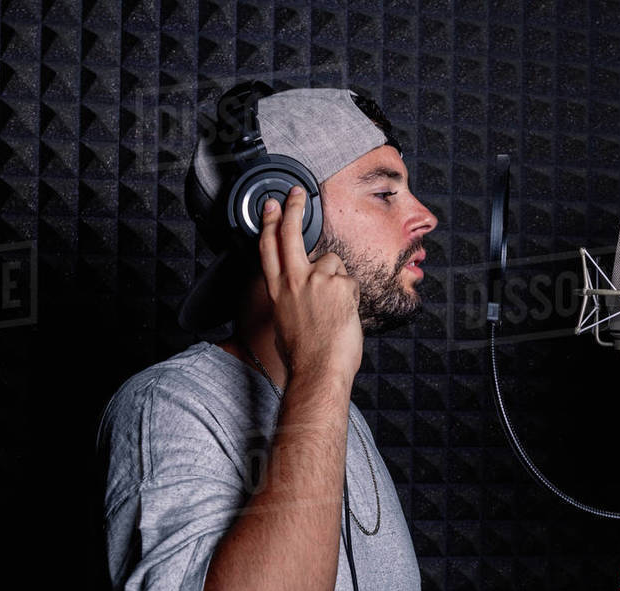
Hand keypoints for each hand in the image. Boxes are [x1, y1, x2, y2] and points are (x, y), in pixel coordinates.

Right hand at [257, 187, 362, 382]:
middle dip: (291, 209)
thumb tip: (300, 293)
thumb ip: (291, 298)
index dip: (268, 224)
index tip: (269, 207)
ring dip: (338, 280)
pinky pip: (350, 281)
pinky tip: (344, 314)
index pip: (268, 249)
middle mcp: (294, 281)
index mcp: (277, 291)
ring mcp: (317, 280)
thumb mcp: (286, 322)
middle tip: (294, 193)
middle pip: (289, 234)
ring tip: (334, 308)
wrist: (319, 369)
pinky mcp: (339, 284)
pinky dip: (351, 295)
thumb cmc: (304, 355)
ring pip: (333, 263)